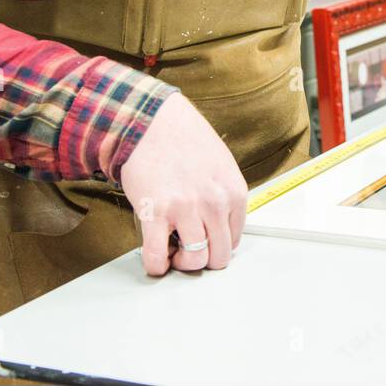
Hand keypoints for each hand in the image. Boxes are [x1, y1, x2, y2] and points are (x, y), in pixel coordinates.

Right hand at [119, 93, 247, 275]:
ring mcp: (185, 209)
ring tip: (170, 248)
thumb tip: (218, 228)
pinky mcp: (155, 212)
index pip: (234, 240)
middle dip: (201, 258)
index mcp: (234, 192)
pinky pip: (157, 257)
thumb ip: (223, 197)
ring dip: (180, 262)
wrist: (151, 120)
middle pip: (217, 257)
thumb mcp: (221, 166)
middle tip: (186, 248)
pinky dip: (155, 265)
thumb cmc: (183, 139)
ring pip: (193, 261)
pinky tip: (154, 257)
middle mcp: (215, 203)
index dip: (216, 244)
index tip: (202, 239)